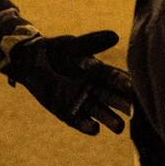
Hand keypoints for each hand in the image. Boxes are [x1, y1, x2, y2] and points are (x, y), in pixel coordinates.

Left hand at [6, 30, 133, 135]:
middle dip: (123, 105)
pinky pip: (80, 121)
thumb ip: (91, 43)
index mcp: (99, 71)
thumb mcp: (71, 45)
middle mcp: (94, 89)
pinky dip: (87, 126)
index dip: (125, 83)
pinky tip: (95, 129)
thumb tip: (115, 36)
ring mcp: (81, 102)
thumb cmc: (55, 50)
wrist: (29, 61)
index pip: (117, 79)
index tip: (134, 88)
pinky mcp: (67, 112)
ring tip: (120, 127)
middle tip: (135, 111)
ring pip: (101, 113)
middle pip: (113, 98)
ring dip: (110, 120)